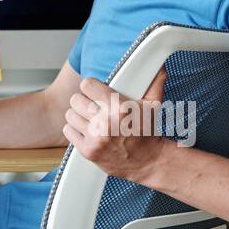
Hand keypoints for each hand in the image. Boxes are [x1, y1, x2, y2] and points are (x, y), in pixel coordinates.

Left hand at [62, 67, 172, 181]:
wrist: (149, 161)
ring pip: (70, 115)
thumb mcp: (153, 105)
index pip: (87, 85)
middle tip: (92, 106)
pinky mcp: (88, 151)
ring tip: (89, 118)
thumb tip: (160, 66)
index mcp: (119, 108)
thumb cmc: (148, 131)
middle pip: (75, 100)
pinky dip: (75, 130)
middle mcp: (106, 123)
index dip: (90, 86)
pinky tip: (87, 130)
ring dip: (78, 115)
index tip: (94, 90)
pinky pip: (68, 131)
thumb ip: (155, 82)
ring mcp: (96, 138)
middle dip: (83, 101)